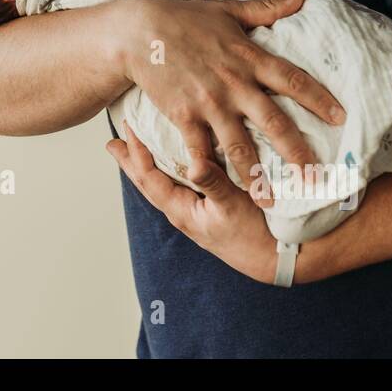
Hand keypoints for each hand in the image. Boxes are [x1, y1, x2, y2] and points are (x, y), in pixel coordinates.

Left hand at [108, 122, 278, 282]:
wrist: (278, 260)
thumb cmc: (257, 234)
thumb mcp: (235, 206)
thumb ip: (213, 183)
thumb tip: (194, 164)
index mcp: (182, 211)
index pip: (149, 179)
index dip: (136, 154)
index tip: (125, 130)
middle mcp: (183, 212)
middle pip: (148, 183)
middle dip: (131, 162)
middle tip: (113, 142)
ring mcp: (194, 212)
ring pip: (162, 184)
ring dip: (147, 165)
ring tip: (134, 149)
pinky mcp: (207, 210)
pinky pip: (179, 186)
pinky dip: (169, 170)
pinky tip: (173, 162)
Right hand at [118, 0, 344, 206]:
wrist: (138, 32)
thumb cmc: (183, 18)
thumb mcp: (228, 11)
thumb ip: (267, 9)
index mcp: (249, 58)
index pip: (293, 81)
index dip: (319, 100)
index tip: (341, 119)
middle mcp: (234, 84)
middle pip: (274, 123)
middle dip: (297, 153)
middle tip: (316, 178)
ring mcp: (208, 103)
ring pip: (239, 145)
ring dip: (255, 175)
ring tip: (269, 202)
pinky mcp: (183, 115)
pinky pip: (199, 149)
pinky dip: (209, 171)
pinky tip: (218, 191)